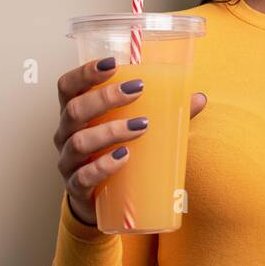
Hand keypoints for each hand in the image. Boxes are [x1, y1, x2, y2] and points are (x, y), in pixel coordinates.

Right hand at [54, 58, 207, 227]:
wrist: (101, 201)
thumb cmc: (115, 153)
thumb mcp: (134, 129)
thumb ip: (164, 113)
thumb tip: (198, 98)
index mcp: (76, 112)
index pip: (68, 86)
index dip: (85, 72)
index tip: (112, 63)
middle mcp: (66, 134)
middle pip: (75, 110)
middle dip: (106, 97)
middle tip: (137, 90)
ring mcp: (68, 161)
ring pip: (80, 142)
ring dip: (111, 131)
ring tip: (141, 126)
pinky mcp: (76, 187)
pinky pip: (84, 176)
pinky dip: (103, 166)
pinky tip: (123, 157)